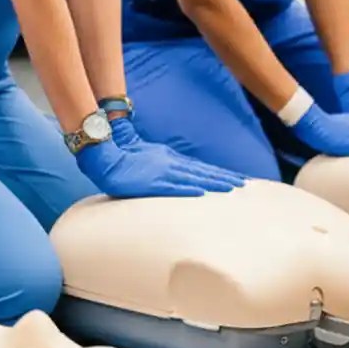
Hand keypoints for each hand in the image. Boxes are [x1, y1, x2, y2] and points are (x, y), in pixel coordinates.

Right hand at [109, 117, 247, 185]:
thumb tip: (173, 175)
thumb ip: (161, 167)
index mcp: (169, 159)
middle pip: (202, 171)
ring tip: (233, 188)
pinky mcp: (151, 182)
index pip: (199, 168)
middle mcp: (170, 164)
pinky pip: (174, 187)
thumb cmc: (122, 158)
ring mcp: (162, 172)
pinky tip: (203, 193)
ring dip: (214, 183)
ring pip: (194, 178)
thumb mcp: (147, 159)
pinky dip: (190, 189)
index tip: (234, 179)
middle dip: (224, 177)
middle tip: (243, 184)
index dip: (217, 173)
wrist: (104, 155)